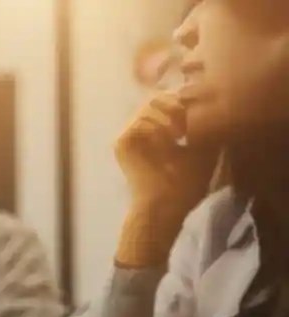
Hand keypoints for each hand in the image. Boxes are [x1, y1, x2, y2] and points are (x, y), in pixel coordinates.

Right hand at [114, 92, 218, 266]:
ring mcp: (130, 138)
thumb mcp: (203, 150)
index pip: (169, 102)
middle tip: (190, 123)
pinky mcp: (122, 143)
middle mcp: (142, 133)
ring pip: (149, 106)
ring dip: (169, 115)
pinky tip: (171, 139)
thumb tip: (206, 100)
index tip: (201, 115)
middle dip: (177, 105)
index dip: (186, 101)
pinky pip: (140, 120)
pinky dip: (158, 126)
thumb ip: (203, 126)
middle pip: (157, 99)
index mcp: (159, 134)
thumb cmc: (188, 183)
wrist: (167, 205)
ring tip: (181, 134)